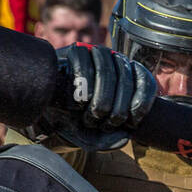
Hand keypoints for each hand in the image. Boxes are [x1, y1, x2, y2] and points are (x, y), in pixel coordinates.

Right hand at [37, 43, 156, 149]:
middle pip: (126, 79)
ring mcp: (95, 54)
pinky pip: (84, 65)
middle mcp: (114, 63)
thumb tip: (125, 137)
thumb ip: (110, 141)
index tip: (131, 121)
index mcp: (126, 80)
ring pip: (106, 71)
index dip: (142, 103)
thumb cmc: (73, 123)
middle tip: (102, 123)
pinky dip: (81, 88)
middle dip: (116, 108)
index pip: (145, 82)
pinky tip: (75, 102)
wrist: (45, 115)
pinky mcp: (76, 50)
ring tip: (87, 115)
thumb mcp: (93, 139)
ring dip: (99, 99)